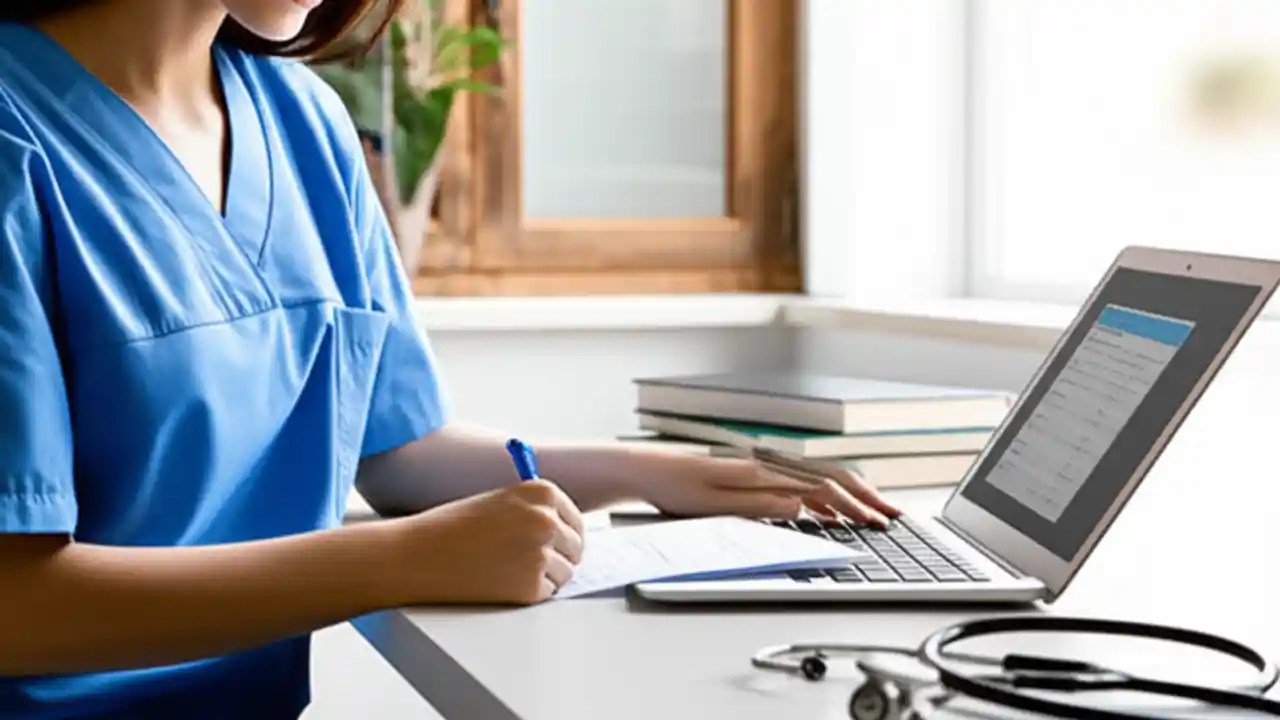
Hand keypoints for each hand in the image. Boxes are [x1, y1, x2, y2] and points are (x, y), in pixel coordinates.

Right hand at [393, 480, 584, 604]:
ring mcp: (541, 554)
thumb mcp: (501, 502)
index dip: (563, 533)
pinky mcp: (530, 587)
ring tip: (506, 569)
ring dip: (544, 575)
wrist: (420, 554)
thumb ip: (534, 510)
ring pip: (565, 572)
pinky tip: (499, 581)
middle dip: (558, 556)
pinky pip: (546, 593)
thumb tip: (565, 530)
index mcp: (542, 492)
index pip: (574, 519)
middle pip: (575, 547)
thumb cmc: (452, 526)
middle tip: (528, 561)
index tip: (553, 540)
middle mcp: (547, 520)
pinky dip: (528, 592)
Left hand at [636, 454, 899, 526]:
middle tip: (894, 515)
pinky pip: (802, 483)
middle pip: (830, 478)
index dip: (855, 507)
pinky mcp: (755, 476)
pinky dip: (826, 496)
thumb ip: (761, 504)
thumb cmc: (676, 488)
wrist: (648, 471)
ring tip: (874, 511)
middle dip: (865, 497)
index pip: (824, 488)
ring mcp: (764, 470)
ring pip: (820, 479)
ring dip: (851, 495)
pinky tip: (832, 510)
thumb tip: (803, 505)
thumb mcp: (716, 503)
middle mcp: (769, 467)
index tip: (879, 523)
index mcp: (764, 473)